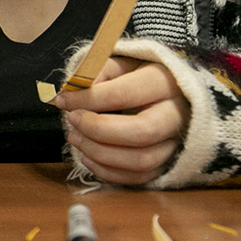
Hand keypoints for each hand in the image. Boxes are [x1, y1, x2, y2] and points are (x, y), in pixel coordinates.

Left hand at [53, 57, 187, 185]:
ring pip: (142, 160)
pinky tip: (88, 158)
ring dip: (100, 154)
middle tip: (73, 121)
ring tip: (76, 139)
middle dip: (98, 130)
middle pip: (142, 132)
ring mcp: (176, 142)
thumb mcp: (121, 63)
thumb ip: (97, 70)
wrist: (171, 93)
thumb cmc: (139, 77)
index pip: (125, 93)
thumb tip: (72, 89)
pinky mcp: (169, 162)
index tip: (63, 100)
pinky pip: (140, 177)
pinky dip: (109, 172)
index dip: (89, 99)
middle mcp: (177, 113)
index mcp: (164, 81)